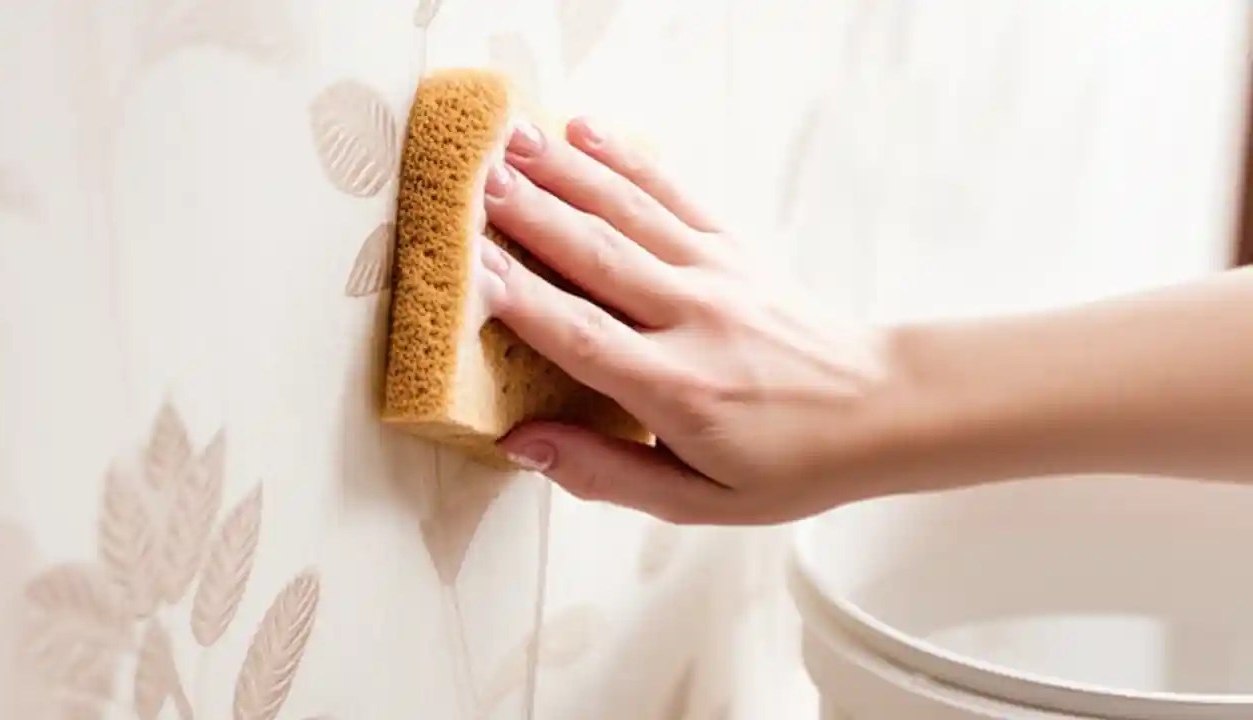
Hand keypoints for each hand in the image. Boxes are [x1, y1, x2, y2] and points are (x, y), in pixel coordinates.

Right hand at [477, 118, 908, 524]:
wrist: (881, 408)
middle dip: (529, 215)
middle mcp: (694, 318)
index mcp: (679, 388)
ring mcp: (717, 273)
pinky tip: (586, 132)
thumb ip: (606, 474)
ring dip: (565, 173)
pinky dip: (628, 160)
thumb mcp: (699, 501)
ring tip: (511, 140)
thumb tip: (522, 445)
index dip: (521, 301)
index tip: (468, 267)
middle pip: (596, 257)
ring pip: (629, 213)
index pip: (581, 336)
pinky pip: (673, 194)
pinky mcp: (734, 248)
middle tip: (471, 182)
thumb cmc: (791, 463)